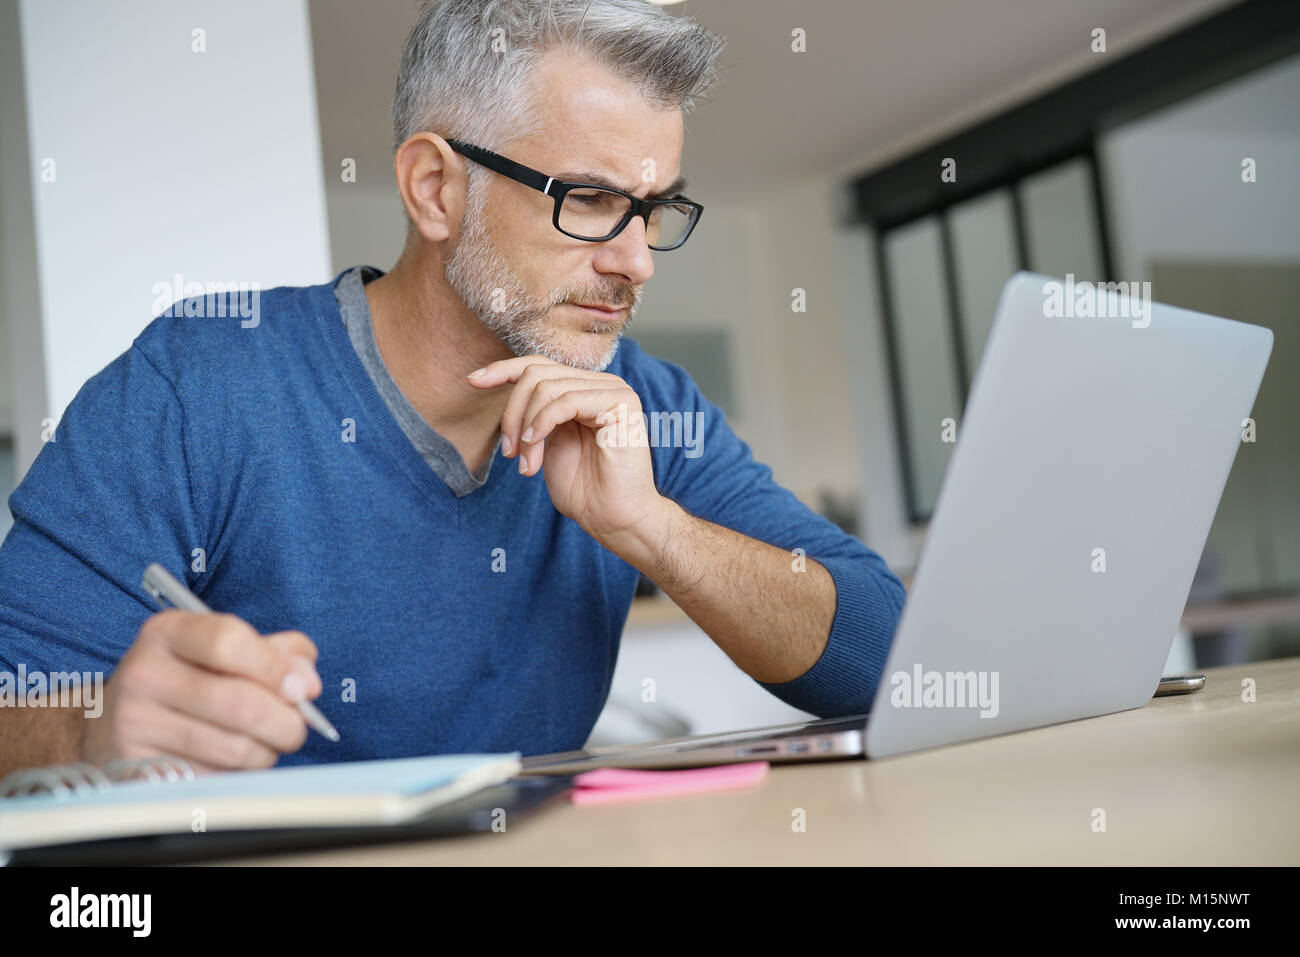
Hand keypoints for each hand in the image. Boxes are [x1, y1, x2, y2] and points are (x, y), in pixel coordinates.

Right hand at [81, 610, 323, 773]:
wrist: (109, 723)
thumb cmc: (186, 679)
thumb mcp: (221, 649)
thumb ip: (275, 651)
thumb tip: (306, 680)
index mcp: (167, 632)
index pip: (229, 642)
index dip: (277, 667)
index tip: (307, 689)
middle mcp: (143, 674)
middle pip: (240, 703)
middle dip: (286, 722)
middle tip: (296, 728)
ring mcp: (134, 725)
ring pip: (234, 748)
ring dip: (267, 752)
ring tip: (264, 744)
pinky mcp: (137, 770)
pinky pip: (215, 778)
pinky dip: (238, 774)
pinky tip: (230, 761)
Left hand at [466, 356, 672, 547]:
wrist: (614, 519)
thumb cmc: (583, 489)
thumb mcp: (546, 442)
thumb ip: (532, 413)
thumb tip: (497, 380)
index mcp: (583, 390)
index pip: (539, 365)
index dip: (503, 369)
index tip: (472, 381)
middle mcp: (599, 384)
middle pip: (537, 373)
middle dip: (512, 413)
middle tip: (508, 452)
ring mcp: (613, 390)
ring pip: (546, 387)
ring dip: (525, 428)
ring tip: (526, 463)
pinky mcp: (621, 403)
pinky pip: (566, 401)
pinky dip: (541, 424)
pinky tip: (534, 448)